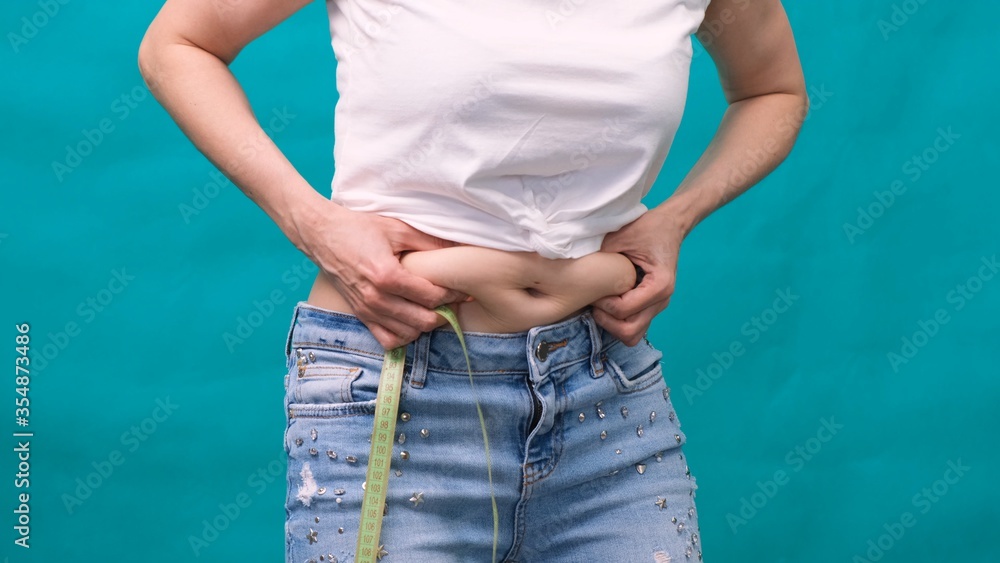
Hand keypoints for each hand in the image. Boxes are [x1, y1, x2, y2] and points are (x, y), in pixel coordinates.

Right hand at [298, 201, 470, 349]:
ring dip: (425, 326)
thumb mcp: (397, 228)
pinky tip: (411, 322)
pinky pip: (387, 340)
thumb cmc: (359, 228)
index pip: (431, 297)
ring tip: (433, 310)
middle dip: (444, 314)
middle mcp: (376, 298)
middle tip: (452, 303)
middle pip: (423, 321)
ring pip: (408, 334)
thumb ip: (429, 242)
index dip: (453, 295)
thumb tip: (458, 248)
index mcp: (387, 275)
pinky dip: (404, 336)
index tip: (462, 290)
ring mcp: (367, 310)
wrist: (322, 235)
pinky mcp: (361, 315)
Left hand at [591, 206, 684, 345]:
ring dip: (613, 325)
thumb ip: (602, 257)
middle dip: (607, 321)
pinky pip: (635, 326)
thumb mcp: (621, 237)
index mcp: (659, 284)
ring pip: (632, 334)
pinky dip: (619, 322)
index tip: (594, 290)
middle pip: (629, 331)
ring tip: (602, 306)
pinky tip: (609, 304)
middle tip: (595, 303)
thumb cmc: (647, 228)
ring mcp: (658, 305)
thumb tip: (577, 269)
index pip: (624, 310)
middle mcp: (662, 300)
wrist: (669, 225)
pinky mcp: (652, 306)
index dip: (602, 304)